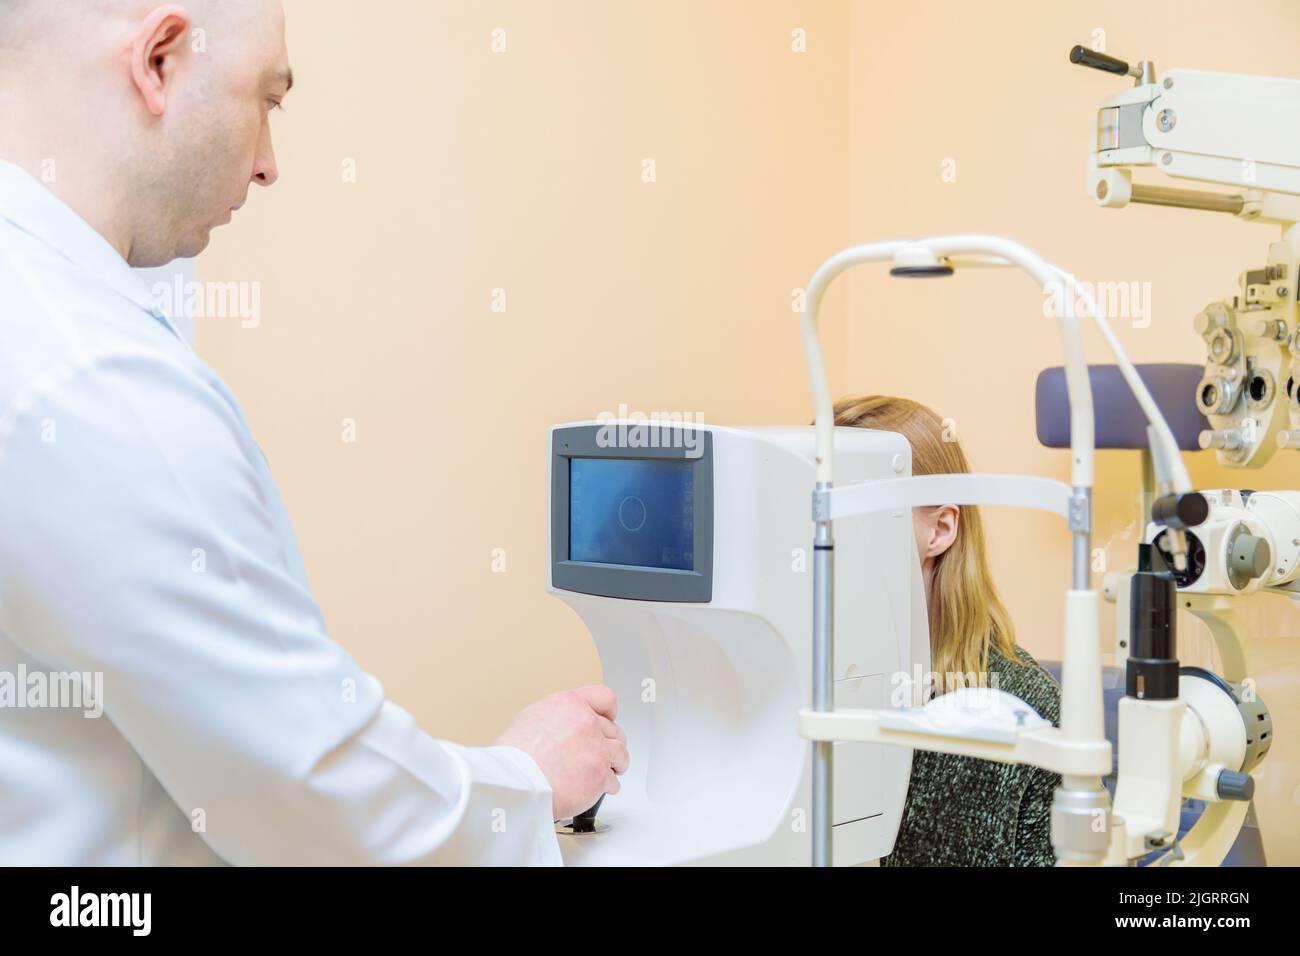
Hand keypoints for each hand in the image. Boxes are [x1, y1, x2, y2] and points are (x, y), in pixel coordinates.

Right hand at [494, 685, 629, 819]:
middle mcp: (587, 723)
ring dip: (615, 764)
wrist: (514, 782)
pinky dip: (607, 786)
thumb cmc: (514, 757)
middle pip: (615, 730)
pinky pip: (613, 781)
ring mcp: (597, 749)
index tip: (610, 721)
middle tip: (605, 754)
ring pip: (620, 754)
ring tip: (608, 771)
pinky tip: (598, 789)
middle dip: (611, 744)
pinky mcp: (600, 775)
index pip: (604, 698)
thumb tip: (562, 725)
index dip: (609, 713)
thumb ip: (556, 718)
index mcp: (570, 705)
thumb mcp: (530, 718)